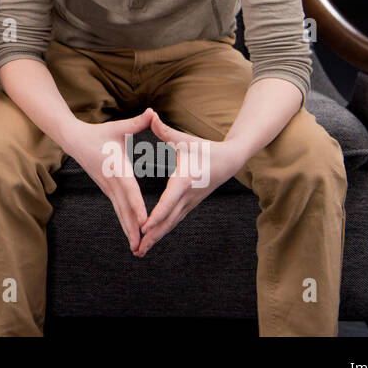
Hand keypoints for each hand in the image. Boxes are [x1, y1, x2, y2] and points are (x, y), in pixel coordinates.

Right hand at [67, 108, 154, 253]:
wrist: (75, 141)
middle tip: (141, 246)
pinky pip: (118, 210)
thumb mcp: (118, 127)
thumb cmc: (99, 133)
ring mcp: (108, 188)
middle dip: (133, 228)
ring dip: (128, 230)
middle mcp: (112, 182)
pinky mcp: (107, 191)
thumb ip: (137, 123)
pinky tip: (131, 235)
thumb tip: (152, 112)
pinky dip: (125, 224)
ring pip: (120, 213)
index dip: (137, 206)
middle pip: (124, 209)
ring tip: (137, 248)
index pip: (130, 190)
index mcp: (117, 168)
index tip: (144, 221)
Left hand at [133, 109, 243, 256]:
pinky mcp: (189, 205)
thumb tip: (150, 114)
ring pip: (170, 224)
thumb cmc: (205, 148)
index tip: (144, 227)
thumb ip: (165, 130)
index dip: (156, 215)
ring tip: (139, 252)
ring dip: (156, 238)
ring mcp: (189, 203)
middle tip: (137, 249)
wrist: (230, 160)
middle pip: (167, 220)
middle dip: (152, 236)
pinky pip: (174, 221)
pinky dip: (163, 232)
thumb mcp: (184, 139)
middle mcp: (187, 196)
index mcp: (184, 181)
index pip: (168, 201)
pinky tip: (152, 241)